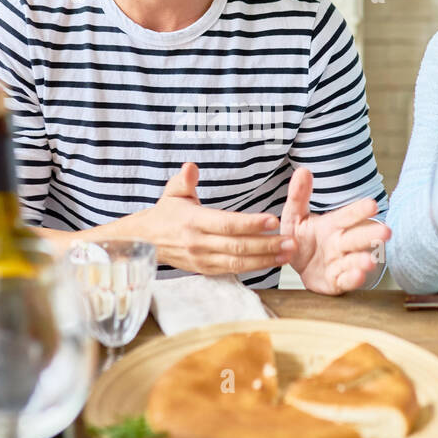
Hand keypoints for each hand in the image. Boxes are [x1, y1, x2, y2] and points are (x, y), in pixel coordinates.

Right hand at [137, 163, 293, 275]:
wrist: (146, 241)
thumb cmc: (166, 213)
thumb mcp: (172, 192)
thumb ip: (184, 180)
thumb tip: (191, 167)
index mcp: (194, 221)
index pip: (227, 224)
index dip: (250, 224)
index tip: (273, 221)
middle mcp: (199, 243)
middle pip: (237, 246)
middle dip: (266, 245)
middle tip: (291, 242)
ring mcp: (202, 259)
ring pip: (238, 263)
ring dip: (265, 260)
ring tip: (287, 254)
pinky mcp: (205, 270)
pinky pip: (233, 271)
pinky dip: (253, 268)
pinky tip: (272, 262)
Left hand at [279, 167, 390, 294]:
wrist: (296, 265)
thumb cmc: (302, 238)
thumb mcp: (294, 216)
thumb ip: (299, 196)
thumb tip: (302, 171)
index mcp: (332, 225)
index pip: (347, 216)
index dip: (359, 211)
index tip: (372, 205)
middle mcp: (340, 243)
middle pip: (357, 238)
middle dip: (371, 235)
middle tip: (385, 232)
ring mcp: (339, 263)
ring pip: (354, 261)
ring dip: (362, 261)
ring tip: (370, 261)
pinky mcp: (335, 282)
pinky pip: (344, 281)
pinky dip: (352, 279)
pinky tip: (358, 276)